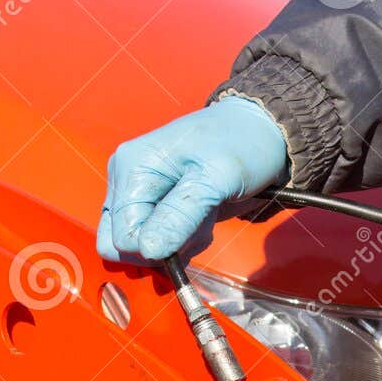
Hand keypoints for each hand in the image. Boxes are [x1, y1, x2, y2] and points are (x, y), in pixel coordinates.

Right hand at [97, 97, 288, 264]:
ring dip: (180, 242)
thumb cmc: (240, 145)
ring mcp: (141, 191)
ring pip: (145, 244)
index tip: (193, 235)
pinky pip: (159, 237)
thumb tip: (148, 250)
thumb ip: (180, 215)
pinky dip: (184, 237)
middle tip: (201, 224)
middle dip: (166, 246)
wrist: (259, 130)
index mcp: (132, 167)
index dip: (156, 248)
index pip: (122, 236)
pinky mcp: (157, 202)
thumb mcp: (216, 179)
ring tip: (207, 213)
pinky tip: (204, 216)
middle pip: (126, 242)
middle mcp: (128, 179)